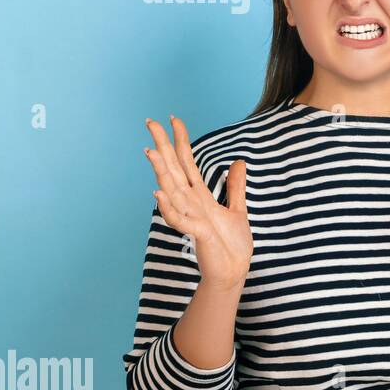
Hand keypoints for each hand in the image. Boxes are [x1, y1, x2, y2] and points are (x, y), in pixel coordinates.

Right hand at [144, 114, 252, 288]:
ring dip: (161, 171)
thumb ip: (235, 186)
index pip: (187, 162)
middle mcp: (190, 203)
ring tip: (151, 152)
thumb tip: (239, 162)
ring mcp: (190, 217)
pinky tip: (160, 192)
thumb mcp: (238, 209)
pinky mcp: (196, 233)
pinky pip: (179, 218)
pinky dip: (169, 206)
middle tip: (150, 122)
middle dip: (163, 146)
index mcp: (200, 195)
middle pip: (173, 169)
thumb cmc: (232, 244)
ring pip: (171, 190)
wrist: (234, 271)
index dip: (181, 140)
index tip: (175, 119)